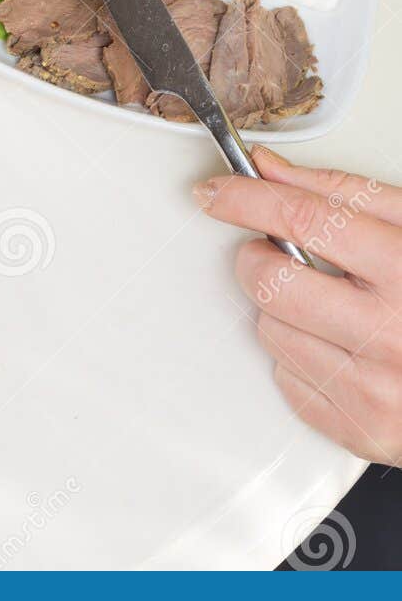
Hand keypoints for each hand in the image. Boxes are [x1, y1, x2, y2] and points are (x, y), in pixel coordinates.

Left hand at [194, 147, 401, 464]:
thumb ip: (342, 193)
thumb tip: (268, 169)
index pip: (303, 220)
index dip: (246, 198)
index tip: (216, 191)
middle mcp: (390, 334)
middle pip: (270, 281)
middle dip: (257, 257)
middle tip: (277, 252)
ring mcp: (373, 390)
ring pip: (269, 330)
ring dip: (282, 310)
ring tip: (334, 307)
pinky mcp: (359, 431)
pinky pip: (286, 379)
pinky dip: (300, 356)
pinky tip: (342, 347)